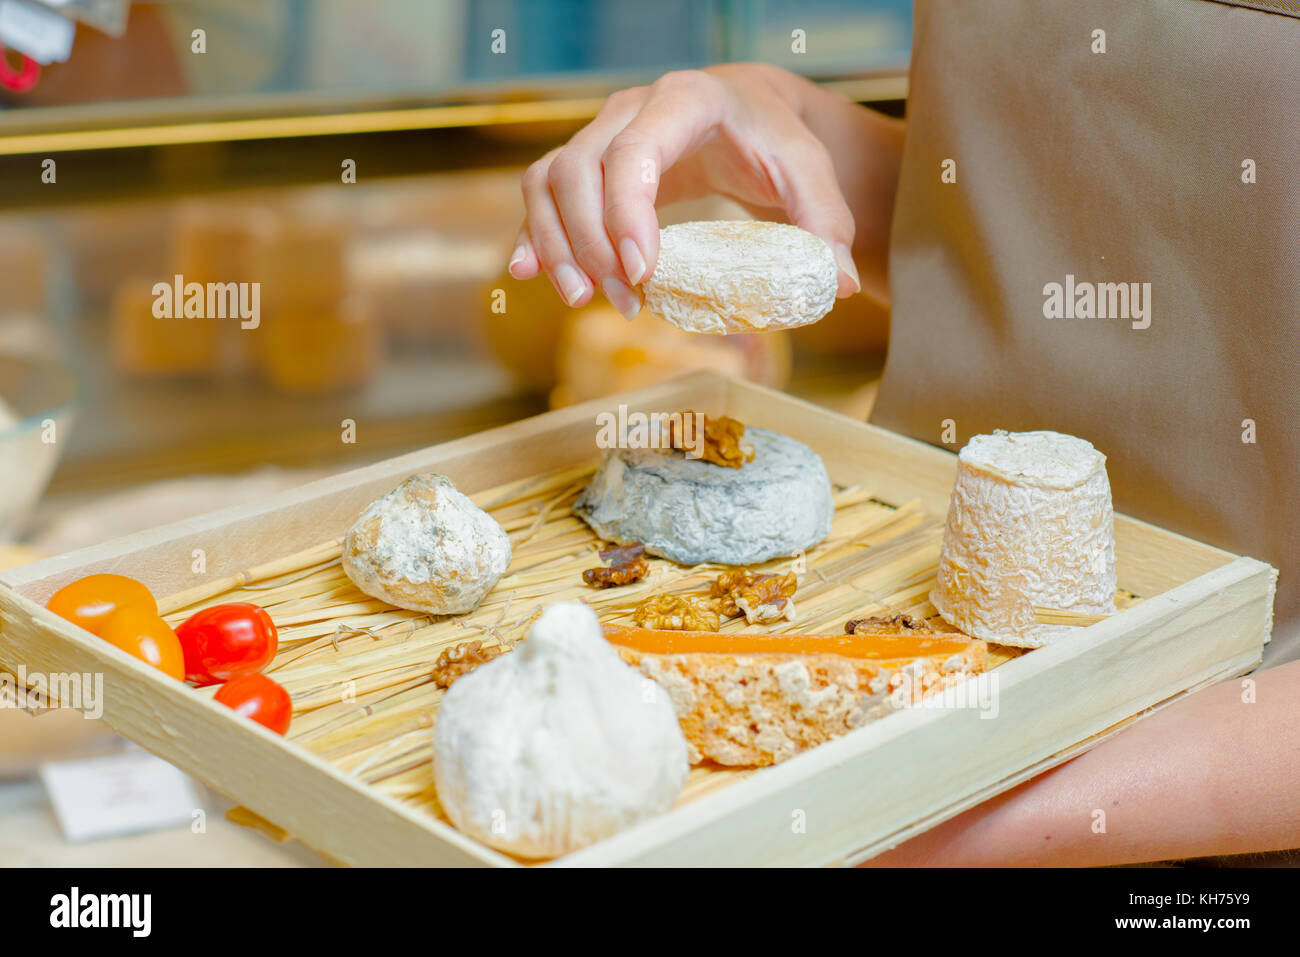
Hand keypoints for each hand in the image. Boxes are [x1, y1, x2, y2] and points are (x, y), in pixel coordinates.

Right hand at [508, 63, 861, 318]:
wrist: (747, 116)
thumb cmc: (777, 143)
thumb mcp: (809, 173)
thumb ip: (825, 224)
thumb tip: (837, 285)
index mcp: (687, 100)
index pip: (636, 150)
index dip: (626, 212)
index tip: (642, 273)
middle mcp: (631, 108)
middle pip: (579, 170)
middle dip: (591, 243)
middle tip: (626, 301)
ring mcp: (601, 133)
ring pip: (548, 180)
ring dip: (556, 244)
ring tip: (584, 299)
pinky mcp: (587, 163)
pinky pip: (541, 192)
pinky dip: (533, 235)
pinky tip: (529, 276)